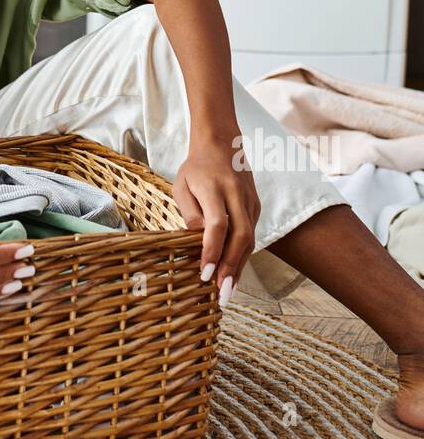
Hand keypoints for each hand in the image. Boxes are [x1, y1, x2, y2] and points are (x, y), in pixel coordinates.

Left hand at [172, 131, 260, 304]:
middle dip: (231, 267)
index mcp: (215, 188)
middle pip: (240, 236)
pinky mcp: (256, 207)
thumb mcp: (182, 185)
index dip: (212, 250)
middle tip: (221, 293)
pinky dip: (243, 256)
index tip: (205, 273)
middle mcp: (236, 195)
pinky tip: (233, 273)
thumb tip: (195, 241)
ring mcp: (250, 201)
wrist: (222, 144)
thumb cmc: (196, 168)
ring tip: (228, 291)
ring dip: (239, 267)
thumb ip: (189, 212)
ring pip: (250, 239)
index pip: (218, 224)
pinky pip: (251, 235)